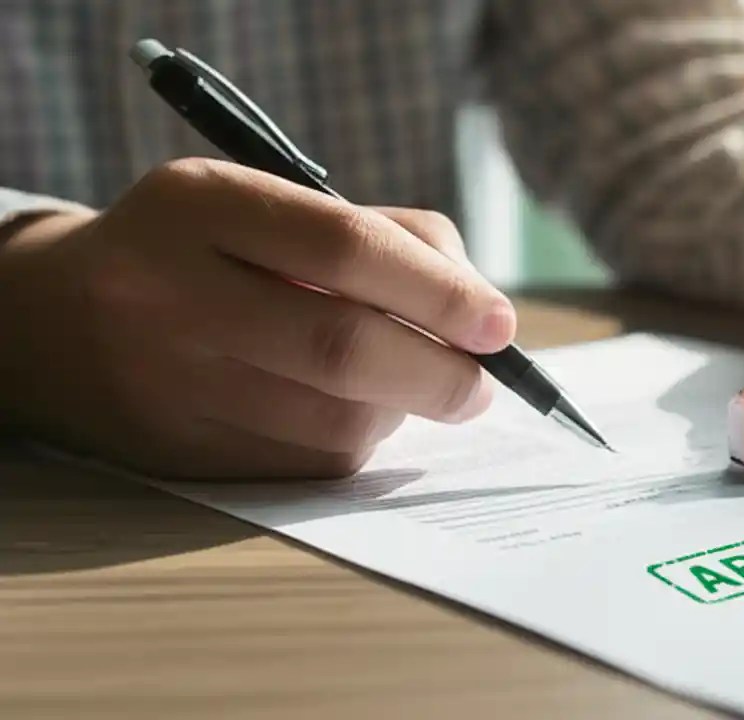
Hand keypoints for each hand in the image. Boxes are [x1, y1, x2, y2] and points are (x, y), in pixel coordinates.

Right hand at [0, 158, 514, 477]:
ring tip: (405, 384)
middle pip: (342, 348)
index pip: (343, 247)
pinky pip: (307, 466)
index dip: (439, 291)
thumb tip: (480, 309)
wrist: (56, 323)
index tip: (498, 324)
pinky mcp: (178, 457)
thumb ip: (386, 235)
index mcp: (198, 205)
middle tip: (482, 386)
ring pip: (333, 420)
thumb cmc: (206, 251)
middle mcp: (169, 291)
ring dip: (400, 411)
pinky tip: (348, 412)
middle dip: (441, 373)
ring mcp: (167, 383)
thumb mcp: (271, 203)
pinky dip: (356, 444)